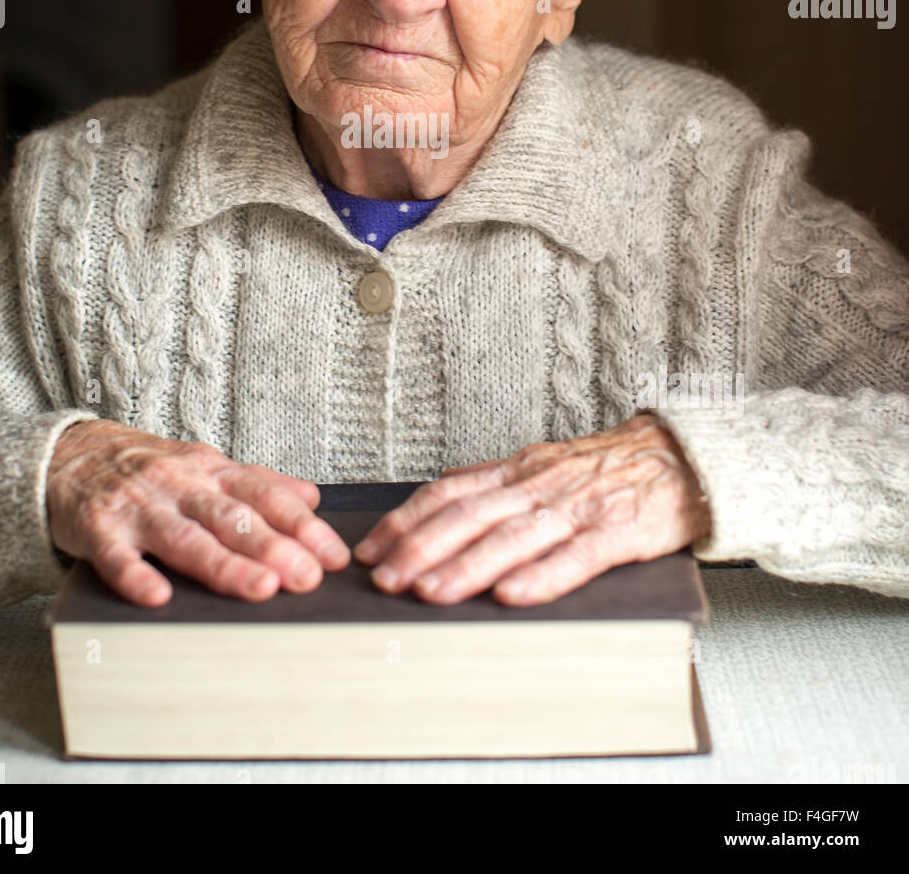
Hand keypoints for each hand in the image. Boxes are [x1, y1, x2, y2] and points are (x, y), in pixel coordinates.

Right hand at [46, 419, 349, 606]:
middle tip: (307, 578)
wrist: (69, 454)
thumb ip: (257, 483)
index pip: (265, 496)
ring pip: (186, 537)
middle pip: (231, 518)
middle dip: (273, 548)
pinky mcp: (98, 529)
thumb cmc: (147, 468)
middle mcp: (179, 485)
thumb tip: (311, 498)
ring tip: (257, 588)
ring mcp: (138, 507)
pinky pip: (117, 556)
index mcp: (210, 470)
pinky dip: (136, 576)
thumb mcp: (205, 465)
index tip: (334, 556)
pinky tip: (158, 597)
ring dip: (223, 563)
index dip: (302, 526)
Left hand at [352, 413, 710, 605]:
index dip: (405, 521)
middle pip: (470, 515)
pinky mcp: (619, 531)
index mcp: (518, 471)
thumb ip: (496, 484)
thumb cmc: (608, 469)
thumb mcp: (544, 466)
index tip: (370, 549)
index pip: (448, 492)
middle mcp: (540, 485)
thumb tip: (439, 497)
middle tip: (384, 580)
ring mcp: (579, 507)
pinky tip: (510, 596)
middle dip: (420, 548)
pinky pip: (575, 556)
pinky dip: (540, 577)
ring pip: (512, 538)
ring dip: (465, 567)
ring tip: (429, 592)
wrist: (683, 456)